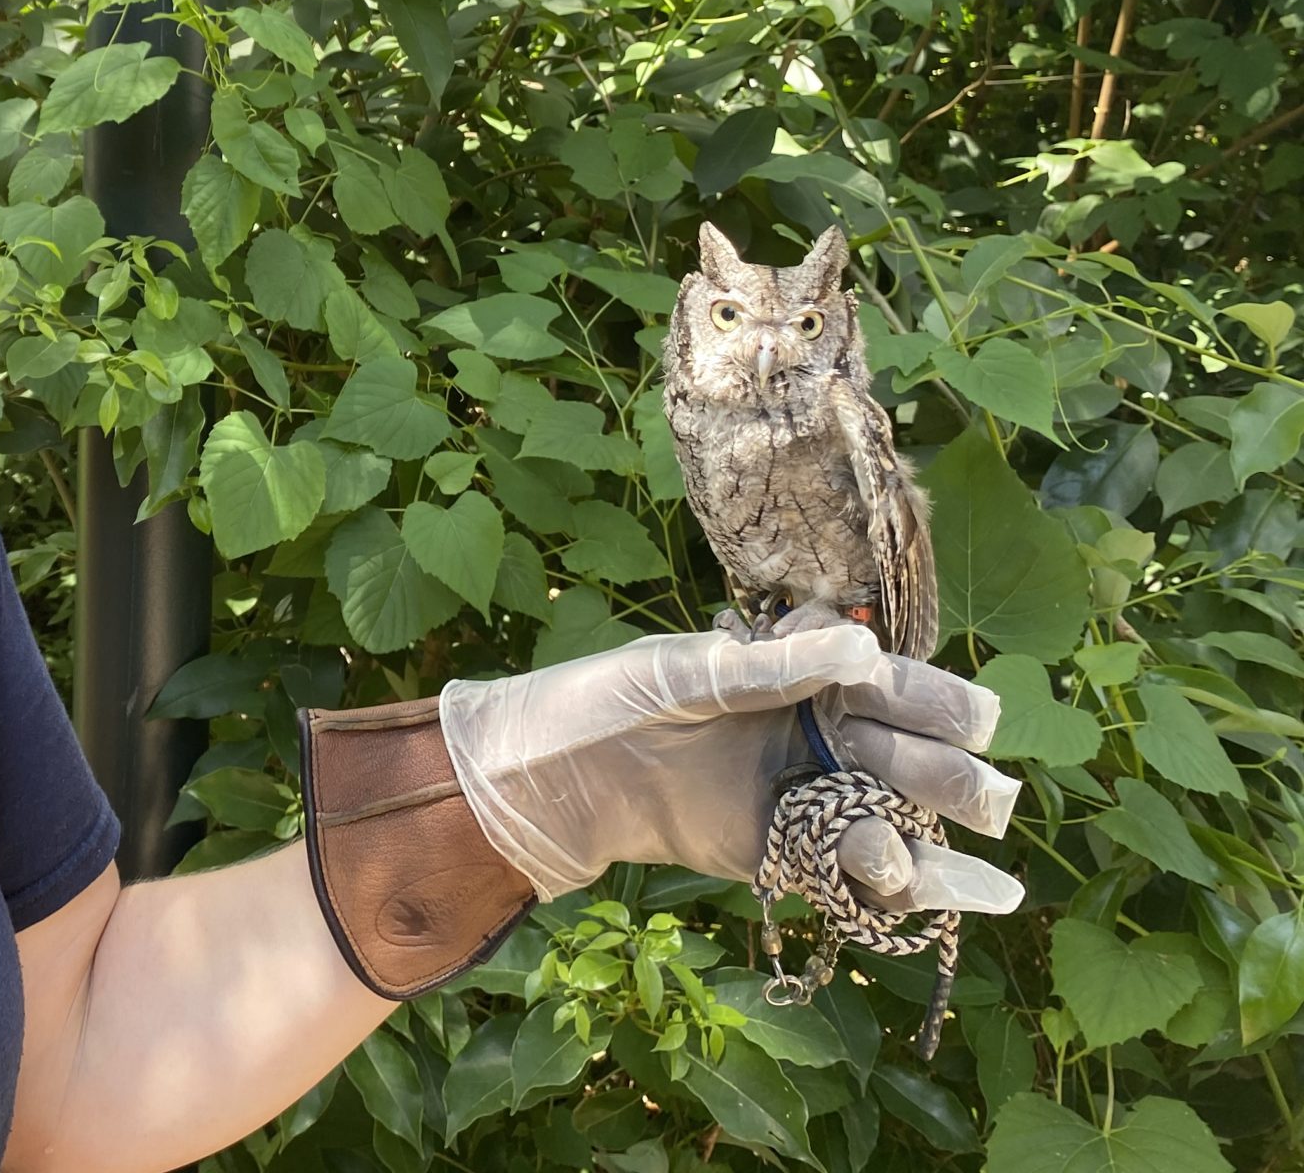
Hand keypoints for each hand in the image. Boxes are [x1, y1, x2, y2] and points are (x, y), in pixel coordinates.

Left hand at [436, 625, 1023, 914]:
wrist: (554, 772)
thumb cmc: (616, 699)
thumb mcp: (688, 671)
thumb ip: (770, 668)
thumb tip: (860, 648)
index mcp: (801, 675)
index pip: (885, 685)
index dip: (932, 703)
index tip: (974, 719)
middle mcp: (816, 734)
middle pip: (901, 755)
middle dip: (945, 776)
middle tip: (985, 797)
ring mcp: (801, 795)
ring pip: (887, 815)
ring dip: (935, 836)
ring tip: (988, 858)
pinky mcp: (780, 853)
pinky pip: (851, 872)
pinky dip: (908, 888)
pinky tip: (976, 894)